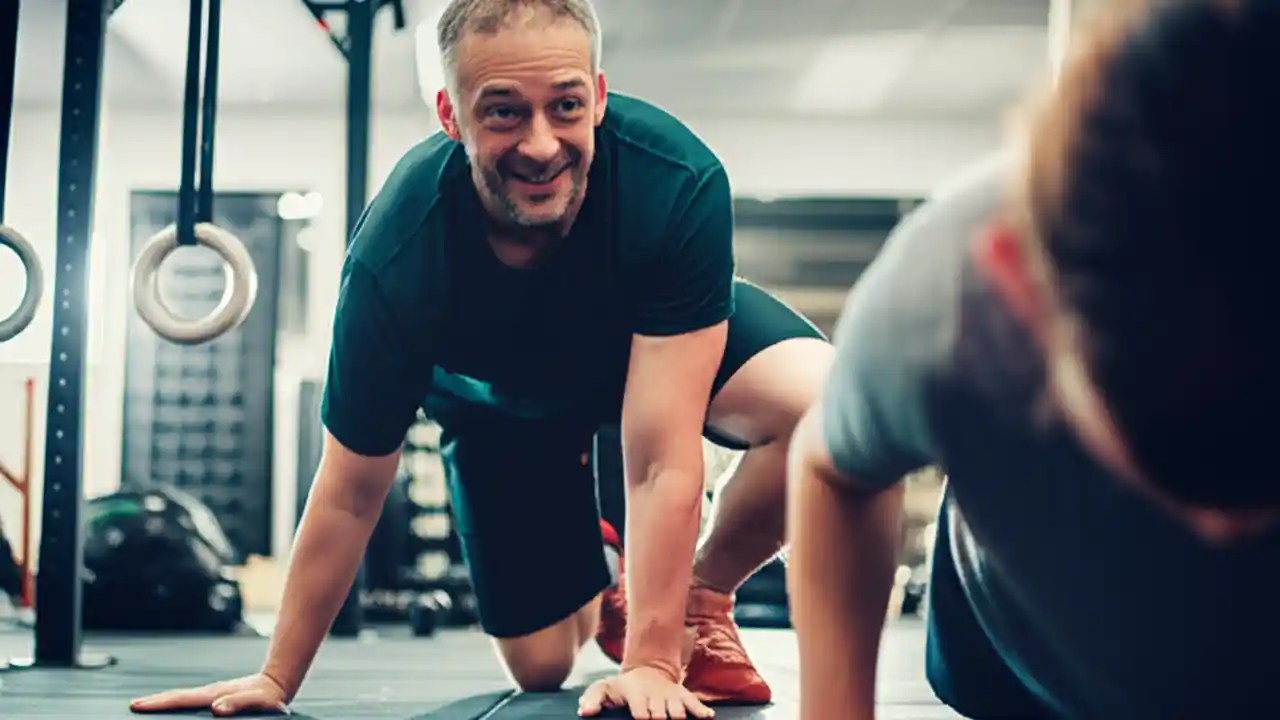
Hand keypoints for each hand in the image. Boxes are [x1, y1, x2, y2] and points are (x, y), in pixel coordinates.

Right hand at [129, 673, 289, 715]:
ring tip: (143, 707)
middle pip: (177, 697)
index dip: (160, 704)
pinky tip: (169, 709)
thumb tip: (216, 709)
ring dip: (162, 702)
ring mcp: (211, 694)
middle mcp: (210, 693)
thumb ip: (239, 704)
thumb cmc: (269, 697)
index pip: (182, 700)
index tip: (138, 705)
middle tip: (132, 706)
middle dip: (154, 702)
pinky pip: (189, 701)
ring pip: (181, 698)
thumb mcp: (258, 702)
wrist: (278, 683)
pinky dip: (175, 704)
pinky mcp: (214, 698)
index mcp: (215, 694)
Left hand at [578, 666, 713, 718]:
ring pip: (678, 710)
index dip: (642, 715)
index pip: (640, 709)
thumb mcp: (604, 688)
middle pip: (661, 713)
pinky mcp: (683, 697)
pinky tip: (707, 717)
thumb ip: (592, 698)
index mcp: (636, 695)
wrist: (647, 671)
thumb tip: (584, 712)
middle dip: (661, 718)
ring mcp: (670, 697)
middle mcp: (655, 696)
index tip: (643, 718)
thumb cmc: (623, 688)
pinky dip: (701, 710)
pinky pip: (694, 703)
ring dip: (679, 717)